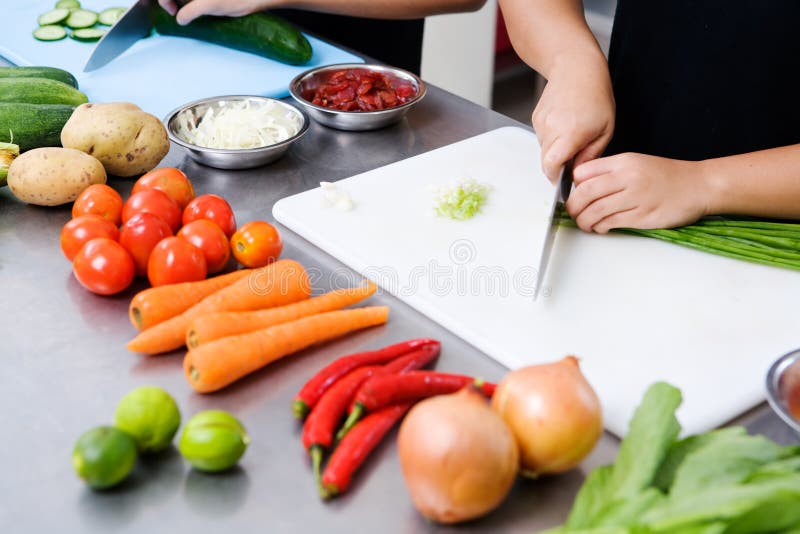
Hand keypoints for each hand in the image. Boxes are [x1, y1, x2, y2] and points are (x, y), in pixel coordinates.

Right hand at [157, 0, 267, 24]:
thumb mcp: (210, 5)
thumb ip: (191, 10)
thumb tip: (179, 18)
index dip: (164, 0)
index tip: (169, 11)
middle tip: (175, 11)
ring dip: (178, 2)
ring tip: (183, 10)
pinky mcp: (205, 0)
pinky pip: (189, 2)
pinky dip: (186, 4)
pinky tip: (190, 10)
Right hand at [532, 53, 614, 182]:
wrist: (576, 68)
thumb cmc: (595, 95)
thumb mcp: (605, 129)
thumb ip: (590, 155)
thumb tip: (578, 173)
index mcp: (570, 133)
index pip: (551, 166)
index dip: (555, 178)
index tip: (563, 181)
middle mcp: (551, 129)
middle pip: (545, 162)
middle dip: (556, 167)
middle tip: (572, 160)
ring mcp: (541, 123)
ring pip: (543, 150)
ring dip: (555, 151)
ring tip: (572, 135)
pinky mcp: (536, 118)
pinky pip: (541, 137)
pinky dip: (551, 138)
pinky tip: (564, 124)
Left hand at [566, 153, 711, 232]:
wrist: (699, 185)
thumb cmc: (668, 176)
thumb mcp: (637, 163)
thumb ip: (611, 172)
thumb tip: (583, 186)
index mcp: (624, 162)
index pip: (584, 172)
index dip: (573, 186)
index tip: (573, 195)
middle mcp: (628, 177)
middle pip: (585, 193)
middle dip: (573, 206)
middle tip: (573, 213)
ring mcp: (636, 197)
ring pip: (596, 210)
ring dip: (584, 221)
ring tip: (585, 223)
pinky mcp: (643, 216)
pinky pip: (611, 222)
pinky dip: (600, 227)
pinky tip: (601, 227)